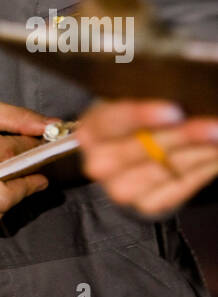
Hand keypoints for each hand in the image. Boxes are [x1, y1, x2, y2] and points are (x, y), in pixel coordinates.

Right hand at [77, 99, 217, 215]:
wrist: (121, 160)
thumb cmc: (128, 124)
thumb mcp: (125, 106)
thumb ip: (143, 97)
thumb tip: (177, 92)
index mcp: (91, 131)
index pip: (115, 120)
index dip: (144, 115)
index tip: (174, 111)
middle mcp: (100, 163)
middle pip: (143, 148)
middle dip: (182, 136)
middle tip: (211, 126)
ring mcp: (121, 188)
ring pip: (165, 169)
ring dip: (199, 153)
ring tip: (217, 137)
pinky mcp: (145, 205)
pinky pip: (179, 188)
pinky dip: (202, 171)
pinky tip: (214, 156)